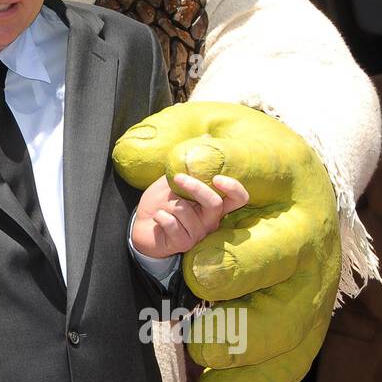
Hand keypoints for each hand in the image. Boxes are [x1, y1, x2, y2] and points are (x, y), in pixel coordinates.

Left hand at [112, 101, 341, 381]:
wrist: (283, 185)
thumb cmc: (229, 157)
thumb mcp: (197, 130)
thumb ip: (162, 141)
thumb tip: (133, 162)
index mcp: (279, 167)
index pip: (257, 164)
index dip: (223, 168)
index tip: (185, 169)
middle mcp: (304, 226)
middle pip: (283, 251)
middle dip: (239, 265)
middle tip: (198, 273)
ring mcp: (308, 281)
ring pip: (289, 321)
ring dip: (241, 339)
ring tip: (198, 344)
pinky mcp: (303, 326)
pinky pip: (286, 365)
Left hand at [132, 172, 248, 257]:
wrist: (142, 225)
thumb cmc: (162, 202)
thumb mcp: (174, 179)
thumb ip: (189, 163)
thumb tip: (207, 137)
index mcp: (213, 204)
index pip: (238, 199)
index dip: (234, 189)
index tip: (218, 177)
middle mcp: (210, 221)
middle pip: (214, 205)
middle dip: (196, 188)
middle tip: (178, 178)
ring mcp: (197, 234)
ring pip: (186, 213)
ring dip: (169, 204)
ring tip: (163, 206)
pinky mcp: (182, 244)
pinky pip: (171, 224)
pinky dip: (160, 216)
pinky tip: (157, 217)